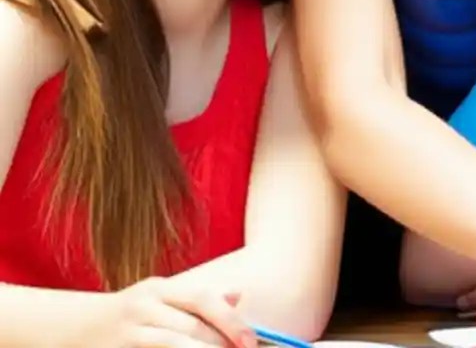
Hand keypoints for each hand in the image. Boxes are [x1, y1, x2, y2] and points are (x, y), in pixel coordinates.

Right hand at [99, 278, 254, 347]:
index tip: (250, 342)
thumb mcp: (158, 299)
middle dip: (219, 346)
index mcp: (158, 289)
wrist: (69, 328)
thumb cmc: (126, 316)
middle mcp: (142, 308)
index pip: (203, 299)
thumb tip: (237, 295)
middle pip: (191, 329)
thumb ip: (196, 301)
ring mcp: (126, 334)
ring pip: (174, 346)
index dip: (231, 321)